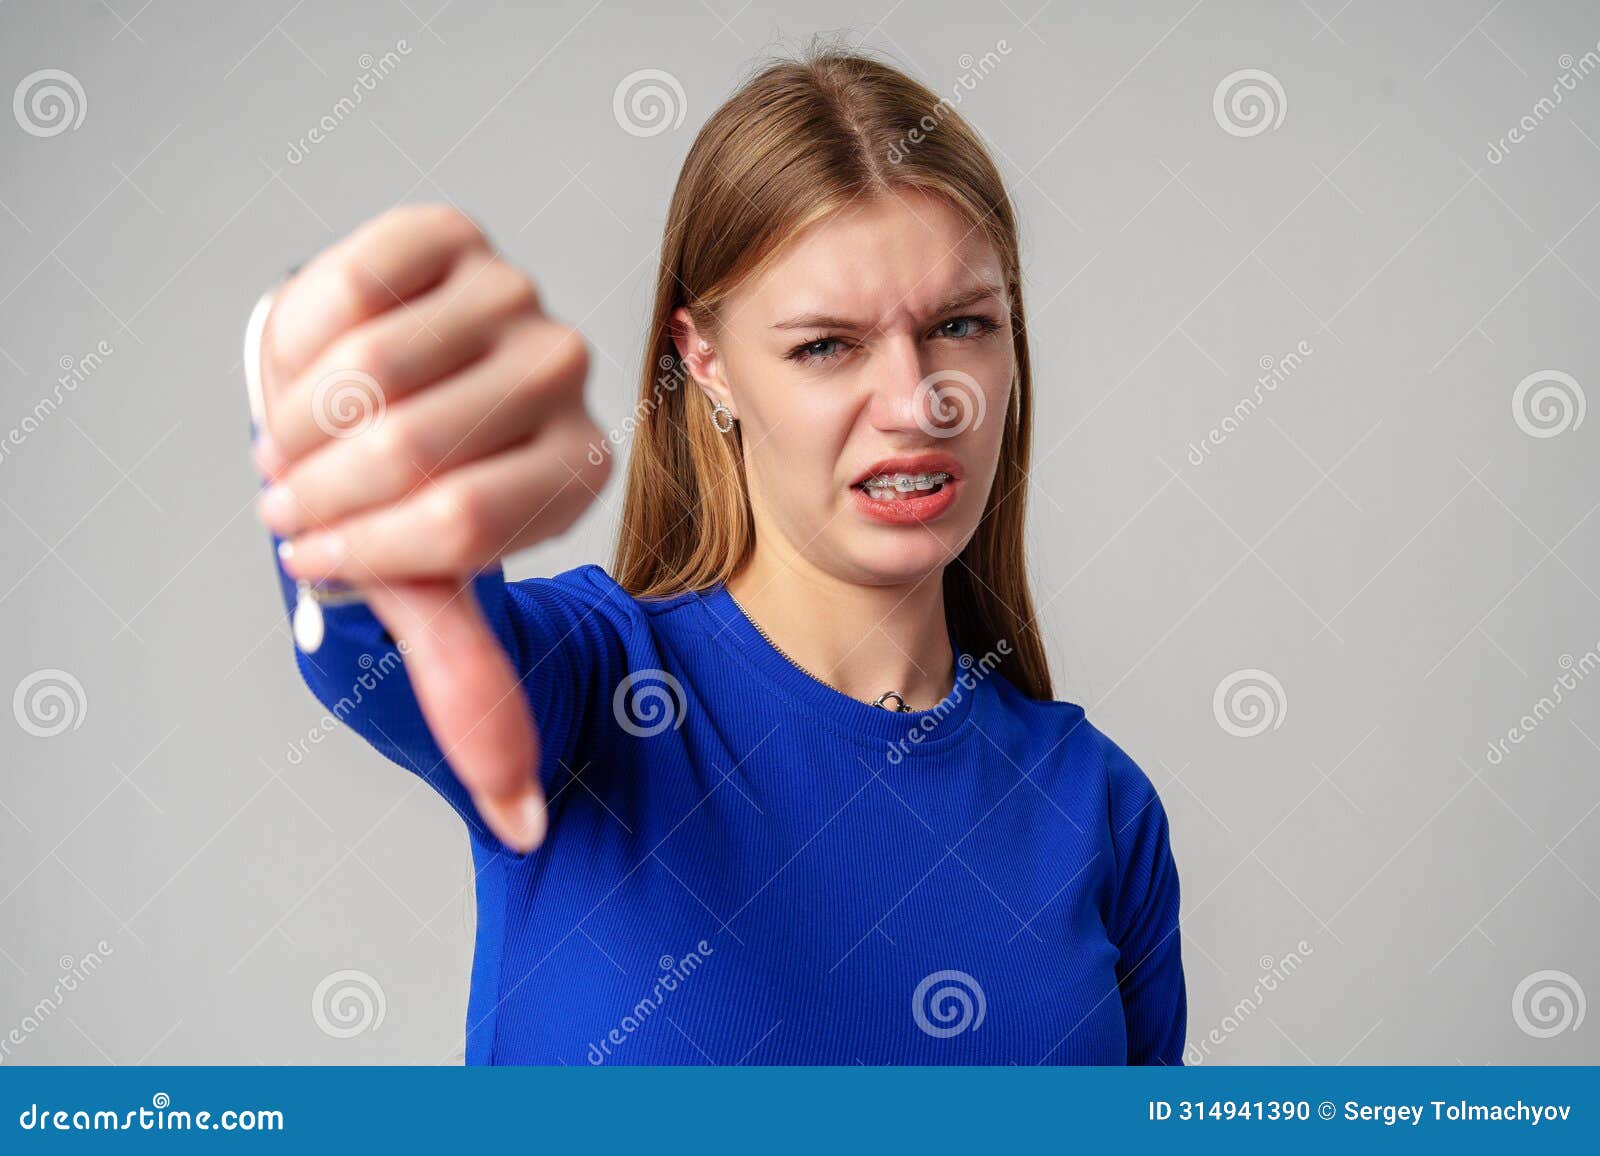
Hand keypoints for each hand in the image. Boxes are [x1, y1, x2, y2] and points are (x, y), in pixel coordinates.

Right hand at [253, 204, 609, 851]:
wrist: (383, 393)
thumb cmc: (406, 497)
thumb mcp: (436, 591)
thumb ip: (476, 691)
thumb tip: (523, 826)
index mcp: (576, 470)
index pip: (457, 524)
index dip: (360, 550)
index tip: (314, 554)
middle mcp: (566, 376)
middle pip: (410, 446)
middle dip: (319, 488)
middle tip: (289, 497)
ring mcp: (515, 297)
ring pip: (371, 366)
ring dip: (298, 417)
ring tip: (291, 440)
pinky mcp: (454, 236)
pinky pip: (351, 282)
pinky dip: (302, 333)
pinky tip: (305, 365)